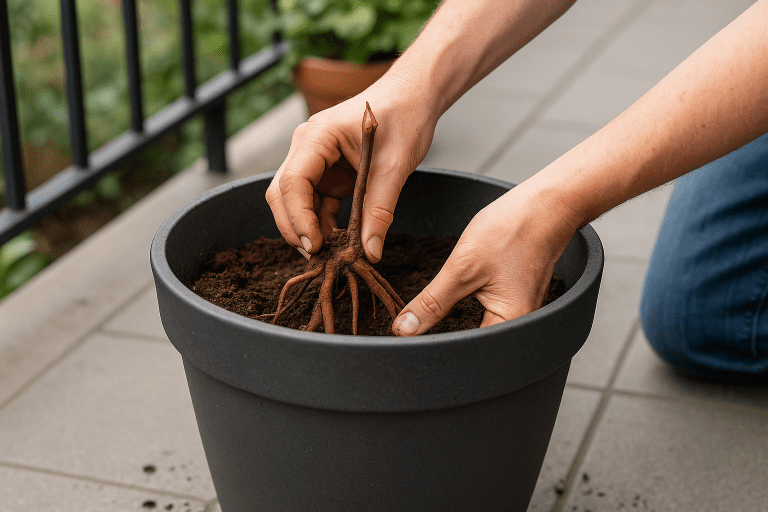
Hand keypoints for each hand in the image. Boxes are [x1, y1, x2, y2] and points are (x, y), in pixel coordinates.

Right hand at [266, 77, 437, 262]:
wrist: (413, 98)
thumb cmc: (404, 118)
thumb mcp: (395, 168)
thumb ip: (379, 211)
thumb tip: (369, 252)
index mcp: (317, 137)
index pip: (292, 183)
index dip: (299, 219)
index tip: (315, 246)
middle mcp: (306, 148)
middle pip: (284, 195)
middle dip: (297, 228)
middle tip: (320, 258)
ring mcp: (314, 161)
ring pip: (296, 203)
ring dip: (310, 229)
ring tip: (334, 253)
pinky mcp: (326, 172)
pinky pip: (316, 202)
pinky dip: (324, 223)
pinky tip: (341, 239)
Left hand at [392, 180, 581, 334]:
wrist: (547, 204)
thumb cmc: (513, 230)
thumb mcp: (463, 267)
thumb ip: (433, 302)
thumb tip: (405, 329)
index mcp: (509, 326)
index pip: (464, 353)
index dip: (434, 349)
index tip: (406, 341)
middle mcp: (518, 327)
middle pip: (472, 347)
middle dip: (442, 338)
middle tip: (412, 330)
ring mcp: (519, 313)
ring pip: (477, 330)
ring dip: (452, 325)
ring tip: (426, 321)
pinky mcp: (515, 300)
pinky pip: (486, 315)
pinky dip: (465, 311)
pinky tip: (449, 306)